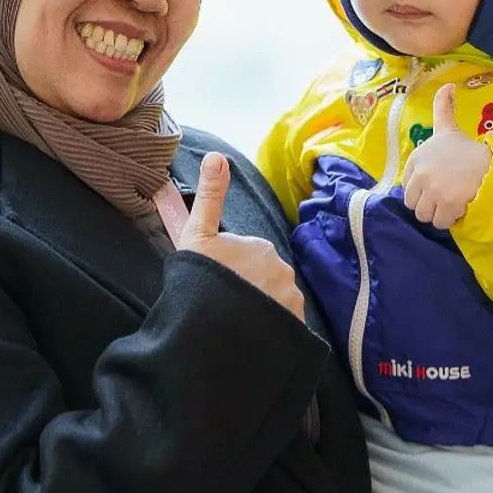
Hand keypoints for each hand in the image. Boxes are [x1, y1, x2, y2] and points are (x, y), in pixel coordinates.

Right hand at [178, 153, 304, 320]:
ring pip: (274, 302)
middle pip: (262, 279)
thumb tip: (217, 156)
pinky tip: (250, 337)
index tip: (214, 285)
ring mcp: (291, 300)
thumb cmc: (201, 280)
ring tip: (235, 325)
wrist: (214, 332)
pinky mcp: (295, 326)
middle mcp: (282, 270)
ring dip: (260, 311)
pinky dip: (271, 329)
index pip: (245, 258)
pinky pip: (283, 324)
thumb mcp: (197, 236)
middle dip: (247, 290)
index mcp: (260, 246)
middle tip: (223, 307)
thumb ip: (209, 198)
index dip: (227, 272)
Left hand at [401, 84, 491, 229]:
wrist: (491, 161)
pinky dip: (450, 220)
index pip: (407, 188)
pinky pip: (439, 222)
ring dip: (438, 214)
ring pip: (424, 215)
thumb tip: (447, 85)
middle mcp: (420, 173)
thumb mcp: (448, 127)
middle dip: (428, 205)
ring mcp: (432, 188)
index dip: (423, 191)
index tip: (438, 186)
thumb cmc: (467, 148)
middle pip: (413, 204)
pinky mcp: (446, 203)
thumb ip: (442, 107)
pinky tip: (460, 209)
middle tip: (446, 198)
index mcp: (416, 158)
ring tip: (453, 204)